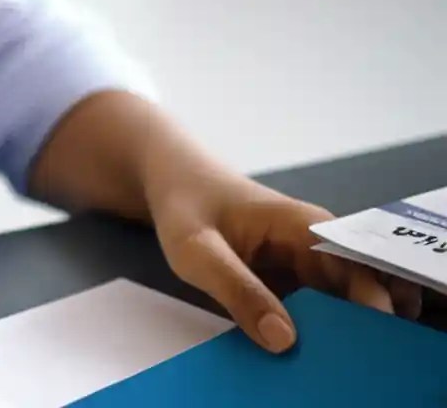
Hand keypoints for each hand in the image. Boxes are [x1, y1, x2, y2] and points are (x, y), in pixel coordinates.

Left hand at [147, 164, 422, 352]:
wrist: (174, 185)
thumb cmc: (186, 208)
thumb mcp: (198, 251)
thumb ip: (238, 291)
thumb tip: (284, 341)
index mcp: (308, 229)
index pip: (364, 269)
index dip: (376, 305)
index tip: (370, 342)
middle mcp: (318, 249)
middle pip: (358, 296)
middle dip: (358, 331)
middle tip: (343, 363)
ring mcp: (305, 269)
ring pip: (337, 311)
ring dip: (333, 338)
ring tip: (322, 366)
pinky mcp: (289, 285)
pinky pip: (311, 315)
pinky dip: (310, 337)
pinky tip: (301, 361)